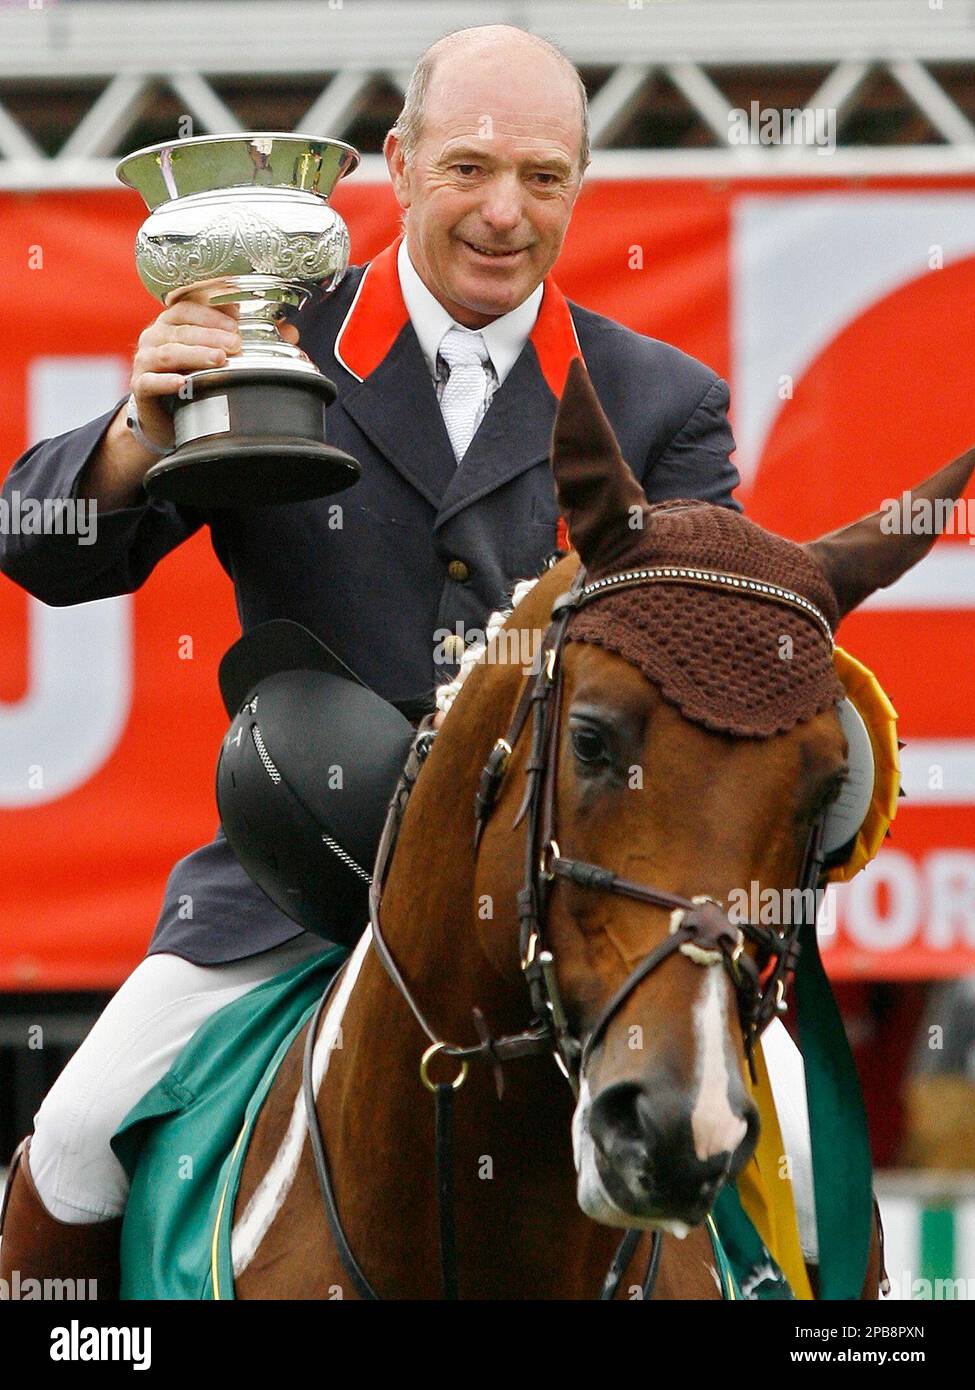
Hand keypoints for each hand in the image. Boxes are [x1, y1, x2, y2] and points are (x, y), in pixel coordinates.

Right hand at [79, 298, 299, 507]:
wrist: (167, 416)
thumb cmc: (195, 377)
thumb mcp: (222, 356)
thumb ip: (253, 340)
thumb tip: (290, 331)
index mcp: (174, 322)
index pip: (189, 306)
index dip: (213, 311)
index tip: (238, 320)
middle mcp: (156, 336)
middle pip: (181, 328)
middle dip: (211, 334)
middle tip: (236, 344)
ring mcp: (146, 360)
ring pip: (169, 352)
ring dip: (195, 354)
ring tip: (219, 360)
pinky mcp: (140, 386)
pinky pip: (150, 381)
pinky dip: (166, 381)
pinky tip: (183, 383)